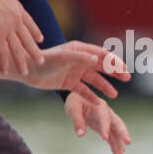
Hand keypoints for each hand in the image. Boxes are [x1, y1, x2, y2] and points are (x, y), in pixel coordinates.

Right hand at [0, 0, 44, 75]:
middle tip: (41, 61)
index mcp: (19, 10)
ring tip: (25, 72)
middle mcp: (17, 22)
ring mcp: (9, 29)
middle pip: (27, 40)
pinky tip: (6, 71)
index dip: (35, 32)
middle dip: (35, 52)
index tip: (41, 40)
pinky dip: (4, 62)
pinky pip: (3, 52)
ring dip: (21, 62)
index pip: (30, 24)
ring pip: (17, 49)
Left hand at [12, 40, 129, 101]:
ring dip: (105, 86)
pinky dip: (90, 96)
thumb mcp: (63, 58)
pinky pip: (83, 90)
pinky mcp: (68, 82)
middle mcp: (79, 60)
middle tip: (127, 78)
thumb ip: (80, 57)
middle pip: (101, 66)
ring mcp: (74, 71)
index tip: (125, 68)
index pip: (102, 55)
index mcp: (80, 50)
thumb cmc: (44, 61)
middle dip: (115, 72)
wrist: (26, 70)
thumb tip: (98, 59)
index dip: (114, 61)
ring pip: (94, 79)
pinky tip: (98, 103)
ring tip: (114, 95)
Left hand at [64, 93, 131, 153]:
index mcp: (100, 106)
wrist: (79, 99)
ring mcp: (109, 122)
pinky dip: (115, 148)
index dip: (105, 127)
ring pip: (117, 134)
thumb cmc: (76, 102)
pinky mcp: (107, 129)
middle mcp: (108, 114)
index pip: (104, 118)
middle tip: (128, 142)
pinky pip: (113, 139)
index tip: (105, 138)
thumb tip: (80, 135)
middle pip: (118, 124)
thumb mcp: (73, 109)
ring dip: (120, 145)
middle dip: (123, 134)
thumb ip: (78, 121)